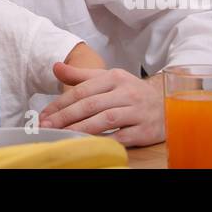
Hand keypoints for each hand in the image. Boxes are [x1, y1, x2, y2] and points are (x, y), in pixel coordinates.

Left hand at [38, 66, 164, 146]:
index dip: (61, 103)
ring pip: (105, 119)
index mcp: (114, 77)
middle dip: (66, 116)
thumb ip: (80, 76)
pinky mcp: (145, 129)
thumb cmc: (131, 92)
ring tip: (63, 135)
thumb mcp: (108, 78)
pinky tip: (89, 144)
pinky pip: (122, 136)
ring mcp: (137, 111)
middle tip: (47, 126)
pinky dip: (105, 140)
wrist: (167, 105)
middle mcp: (126, 92)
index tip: (44, 115)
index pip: (82, 90)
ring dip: (82, 128)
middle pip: (91, 104)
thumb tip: (55, 67)